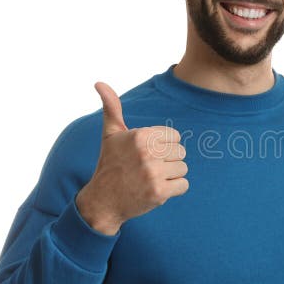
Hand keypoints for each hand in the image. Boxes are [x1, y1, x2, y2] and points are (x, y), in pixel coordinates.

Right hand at [75, 81, 188, 234]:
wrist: (103, 201)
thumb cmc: (110, 164)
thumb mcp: (110, 134)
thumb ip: (112, 107)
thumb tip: (99, 82)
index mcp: (140, 135)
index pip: (175, 136)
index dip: (164, 146)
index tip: (147, 155)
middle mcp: (147, 152)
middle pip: (181, 152)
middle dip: (168, 161)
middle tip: (148, 169)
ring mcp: (153, 173)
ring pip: (183, 168)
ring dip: (171, 176)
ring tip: (151, 179)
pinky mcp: (159, 192)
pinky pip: (184, 185)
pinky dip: (174, 189)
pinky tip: (157, 190)